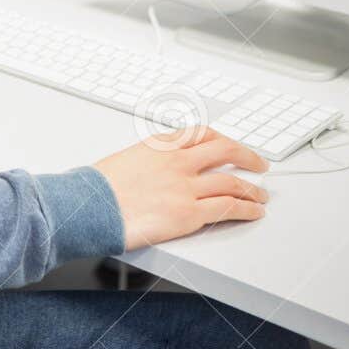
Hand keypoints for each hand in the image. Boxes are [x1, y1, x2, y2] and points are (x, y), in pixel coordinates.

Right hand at [94, 129, 270, 249]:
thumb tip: (162, 170)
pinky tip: (253, 212)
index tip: (232, 146)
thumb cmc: (98, 188)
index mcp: (161, 145)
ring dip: (253, 189)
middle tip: (258, 164)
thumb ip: (151, 161)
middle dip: (249, 157)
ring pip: (233, 182)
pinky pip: (228, 208)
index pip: (203, 134)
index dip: (224, 140)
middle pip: (227, 151)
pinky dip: (247, 209)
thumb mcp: (125, 159)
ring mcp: (185, 187)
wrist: (88, 207)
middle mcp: (177, 161)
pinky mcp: (188, 214)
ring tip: (260, 195)